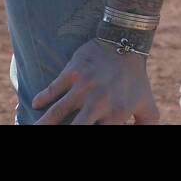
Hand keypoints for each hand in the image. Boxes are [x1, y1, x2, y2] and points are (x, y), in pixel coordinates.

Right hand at [32, 38, 158, 124]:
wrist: (125, 42)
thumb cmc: (135, 79)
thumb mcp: (146, 103)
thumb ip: (146, 125)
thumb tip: (143, 136)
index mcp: (116, 114)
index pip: (96, 134)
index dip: (86, 137)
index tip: (77, 134)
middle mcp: (98, 102)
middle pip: (75, 128)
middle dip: (61, 133)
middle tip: (49, 136)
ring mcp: (84, 86)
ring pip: (57, 112)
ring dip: (43, 123)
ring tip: (33, 128)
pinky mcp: (72, 72)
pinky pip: (53, 88)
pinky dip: (42, 97)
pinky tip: (35, 104)